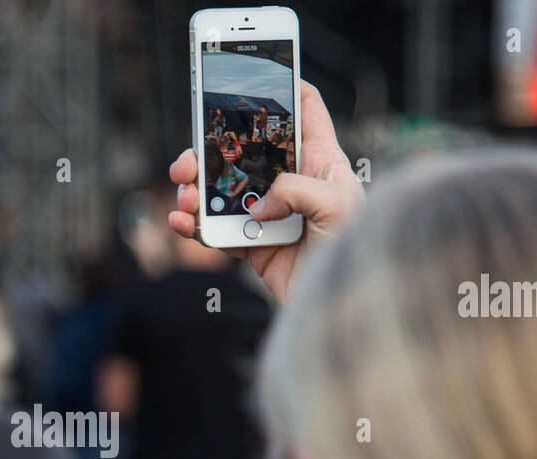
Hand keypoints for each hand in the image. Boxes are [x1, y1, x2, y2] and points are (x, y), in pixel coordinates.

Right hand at [169, 80, 364, 302]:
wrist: (341, 305)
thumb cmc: (354, 249)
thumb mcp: (338, 206)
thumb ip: (296, 190)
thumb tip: (260, 202)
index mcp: (320, 162)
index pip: (306, 113)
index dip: (287, 89)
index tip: (259, 75)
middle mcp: (291, 183)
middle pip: (245, 151)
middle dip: (212, 149)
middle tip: (189, 159)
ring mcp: (268, 213)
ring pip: (222, 190)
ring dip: (196, 190)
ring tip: (185, 198)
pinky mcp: (252, 245)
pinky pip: (215, 230)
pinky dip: (194, 226)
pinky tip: (182, 222)